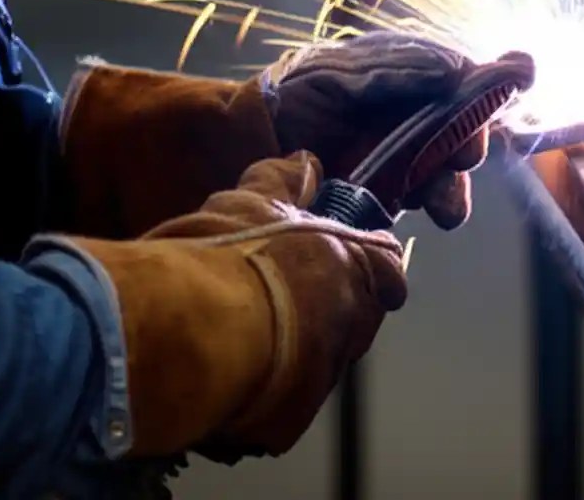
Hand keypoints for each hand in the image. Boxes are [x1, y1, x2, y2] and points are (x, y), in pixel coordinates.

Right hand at [26, 152, 406, 457]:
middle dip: (325, 313)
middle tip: (278, 302)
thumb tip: (304, 161)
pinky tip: (226, 375)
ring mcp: (324, 376)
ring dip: (291, 352)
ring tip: (245, 338)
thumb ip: (281, 180)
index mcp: (357, 267)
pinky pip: (279, 406)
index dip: (372, 267)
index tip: (353, 266)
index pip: (388, 268)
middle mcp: (353, 324)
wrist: (195, 334)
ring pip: (318, 363)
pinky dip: (260, 393)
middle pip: (354, 320)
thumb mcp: (251, 202)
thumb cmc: (231, 261)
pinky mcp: (289, 422)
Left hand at [263, 31, 488, 229]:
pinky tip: (405, 217)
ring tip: (446, 210)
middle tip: (465, 154)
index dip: (495, 83)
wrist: (249, 139)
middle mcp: (419, 122)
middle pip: (465, 135)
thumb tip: (455, 70)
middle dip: (470, 146)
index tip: (519, 80)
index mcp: (416, 80)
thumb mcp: (344, 70)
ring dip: (453, 194)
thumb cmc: (299, 91)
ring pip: (447, 180)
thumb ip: (397, 70)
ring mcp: (406, 163)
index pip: (468, 82)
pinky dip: (416, 218)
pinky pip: (415, 211)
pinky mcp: (387, 200)